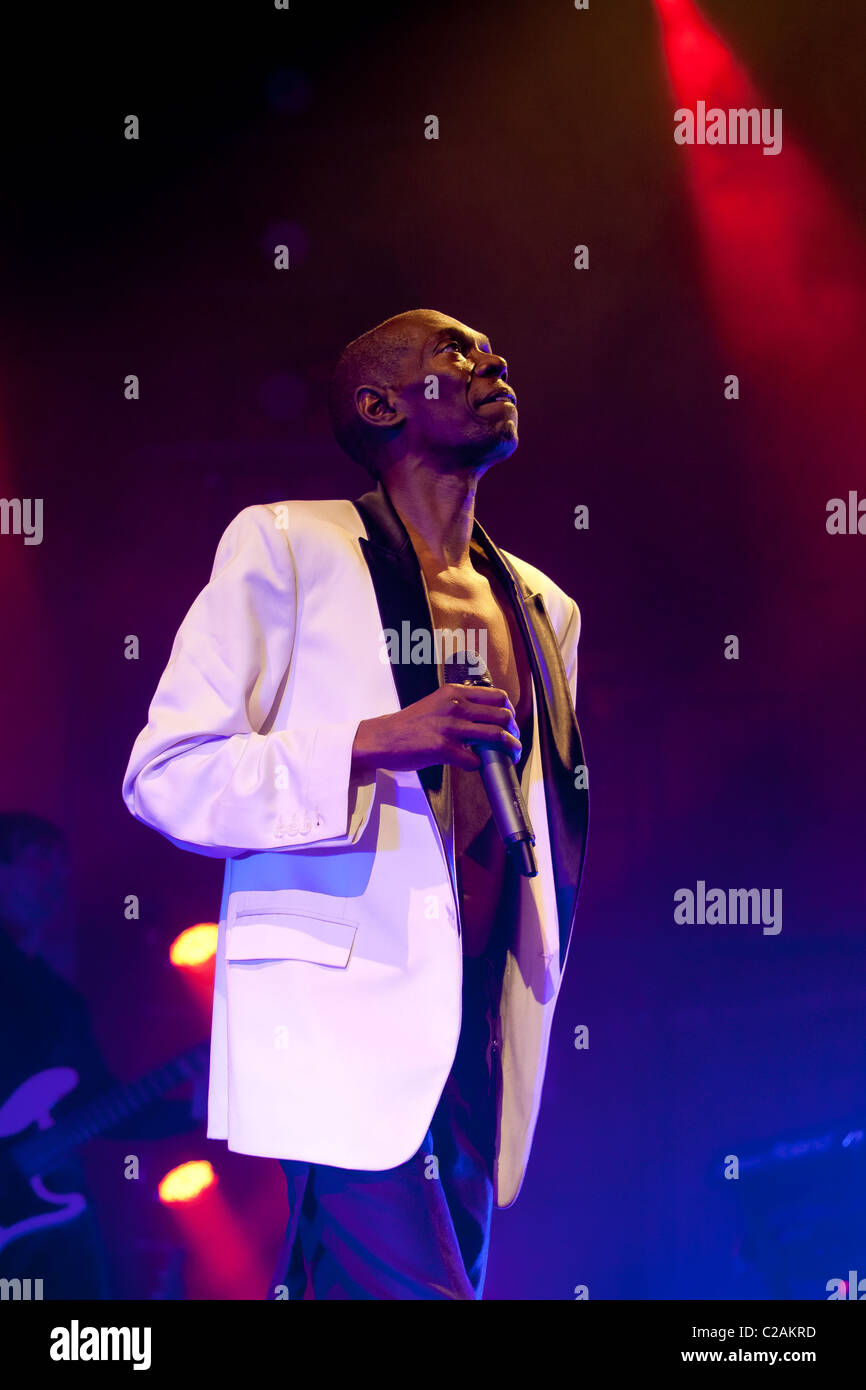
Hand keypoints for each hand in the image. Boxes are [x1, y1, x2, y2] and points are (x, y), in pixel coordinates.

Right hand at [351, 683, 520, 779]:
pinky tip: (476, 766)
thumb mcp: (437, 704)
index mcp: (455, 693)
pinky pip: (474, 759)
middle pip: (502, 715)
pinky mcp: (443, 748)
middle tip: (514, 742)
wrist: (383, 738)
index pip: (498, 695)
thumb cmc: (409, 724)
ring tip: (512, 756)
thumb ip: (459, 707)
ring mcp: (450, 727)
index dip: (510, 711)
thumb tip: (483, 719)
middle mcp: (455, 705)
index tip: (511, 724)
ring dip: (508, 748)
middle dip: (514, 731)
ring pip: (495, 735)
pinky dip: (479, 765)